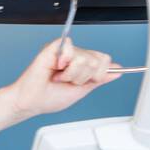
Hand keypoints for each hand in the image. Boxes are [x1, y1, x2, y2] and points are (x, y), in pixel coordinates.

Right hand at [5, 37, 120, 118]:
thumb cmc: (50, 98)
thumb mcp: (82, 90)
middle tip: (68, 81)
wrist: (32, 102)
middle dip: (84, 76)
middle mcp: (75, 55)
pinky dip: (65, 64)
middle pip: (98, 59)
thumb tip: (118, 70)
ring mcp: (65, 50)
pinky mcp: (54, 47)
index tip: (82, 83)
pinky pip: (70, 47)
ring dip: (72, 74)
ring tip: (59, 77)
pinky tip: (56, 68)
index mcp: (82, 64)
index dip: (98, 74)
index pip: (104, 60)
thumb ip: (100, 79)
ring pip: (85, 57)